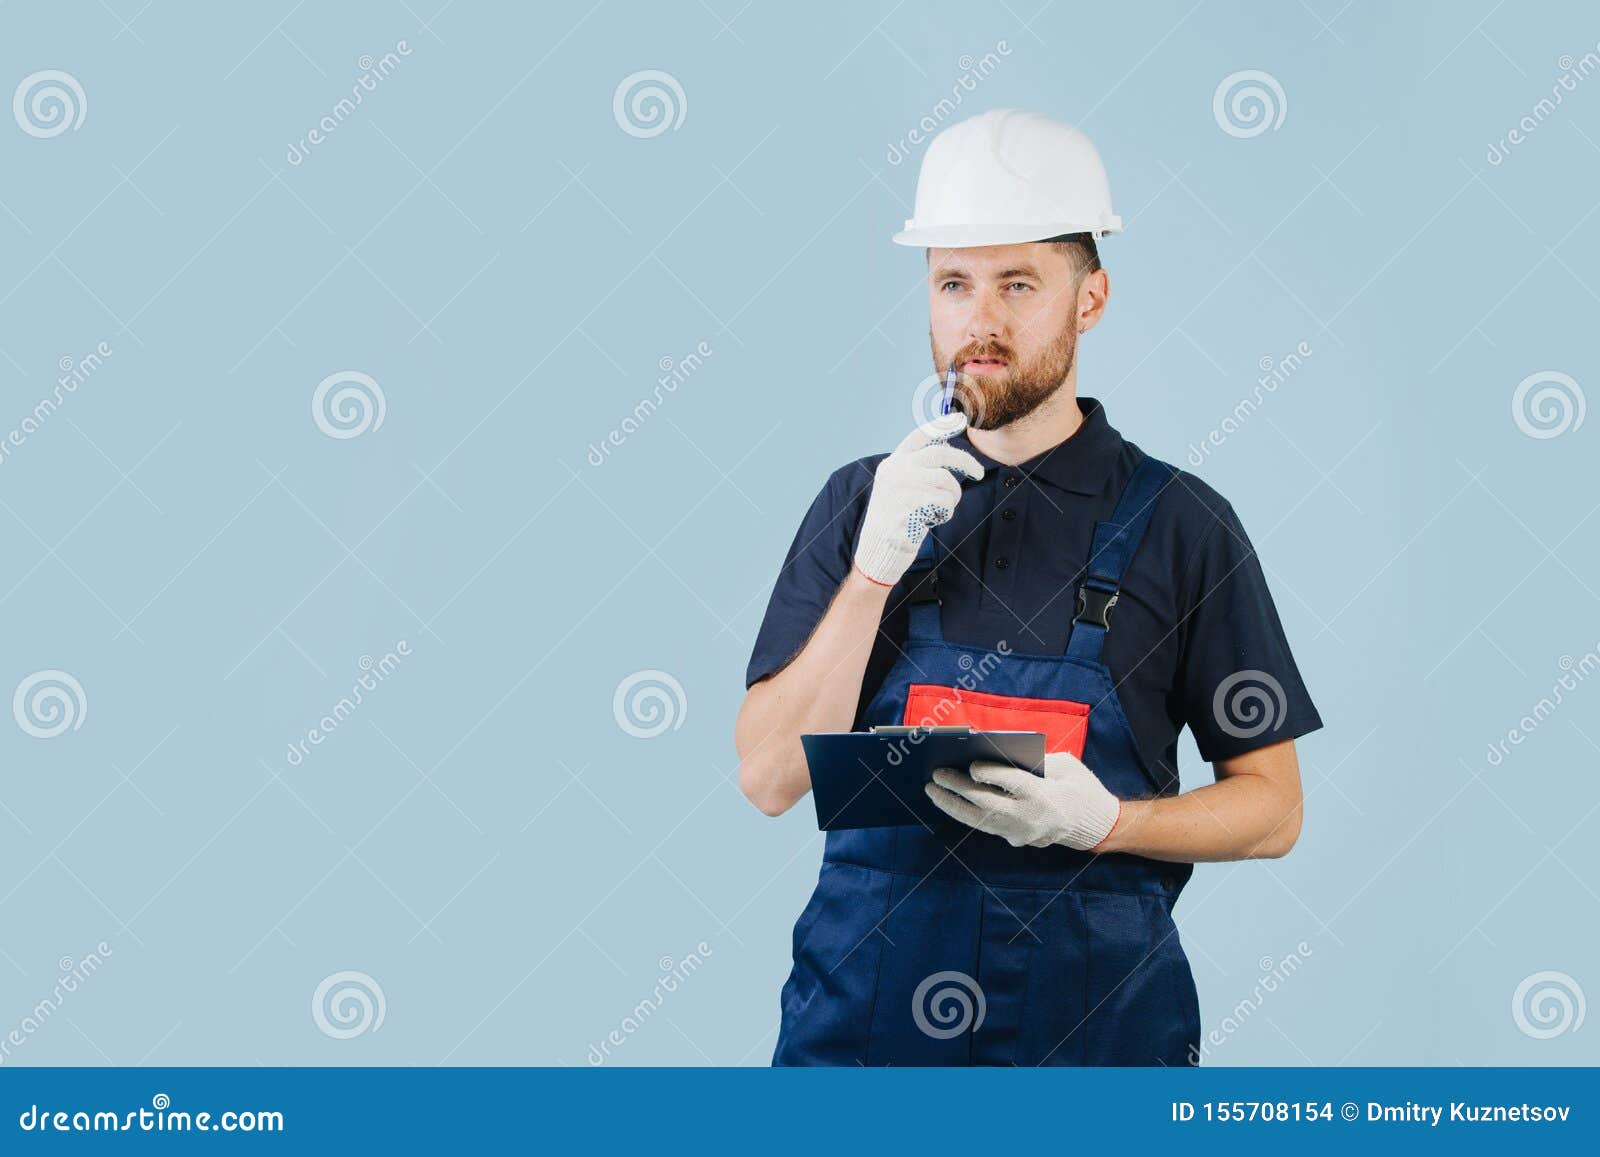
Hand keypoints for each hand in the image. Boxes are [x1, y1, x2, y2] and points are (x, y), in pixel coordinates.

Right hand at [853, 412, 983, 585]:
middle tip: (979, 473)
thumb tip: (946, 448)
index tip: (960, 420)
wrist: (877, 549)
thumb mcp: (900, 486)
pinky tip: (931, 521)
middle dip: (965, 461)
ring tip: (940, 510)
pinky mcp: (910, 507)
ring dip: (952, 497)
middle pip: (940, 455)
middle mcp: (896, 471)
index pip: (920, 436)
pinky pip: (943, 503)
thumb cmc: (895, 518)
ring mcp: (902, 488)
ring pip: (946, 481)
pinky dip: (944, 513)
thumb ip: (917, 468)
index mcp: (893, 463)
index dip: (941, 425)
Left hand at [925, 750, 1121, 850]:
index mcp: (1045, 795)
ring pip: (980, 822)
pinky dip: (965, 813)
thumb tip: (998, 753)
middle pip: (987, 804)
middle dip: (959, 789)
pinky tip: (949, 801)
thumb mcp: (1065, 765)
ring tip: (932, 790)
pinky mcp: (1016, 840)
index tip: (968, 764)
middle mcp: (1030, 818)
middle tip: (936, 774)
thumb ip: (1034, 760)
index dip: (987, 773)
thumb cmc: (1080, 786)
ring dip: (953, 806)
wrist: (1096, 825)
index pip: (1011, 784)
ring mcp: (1022, 834)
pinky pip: (985, 826)